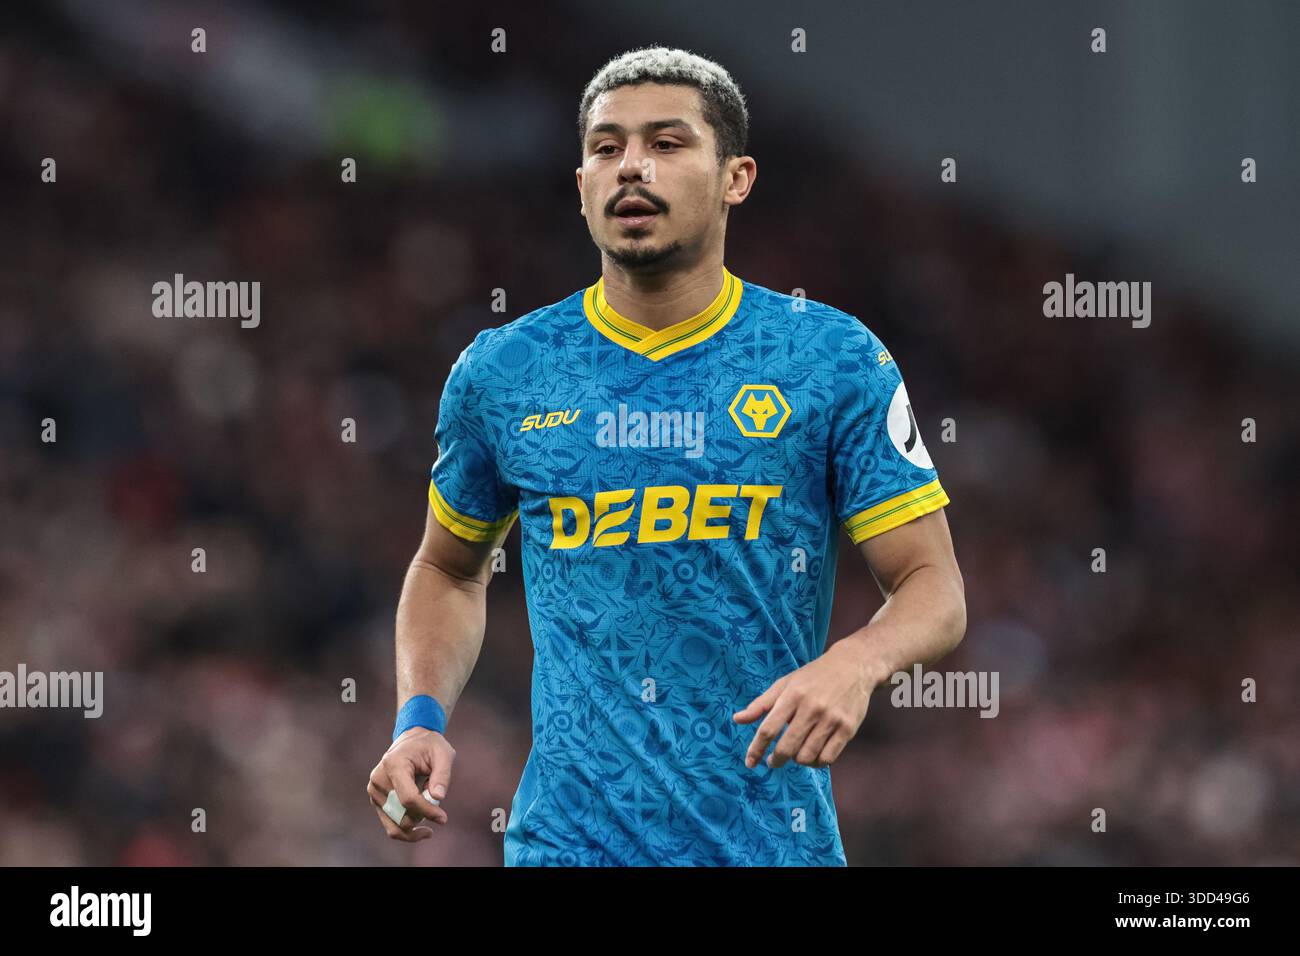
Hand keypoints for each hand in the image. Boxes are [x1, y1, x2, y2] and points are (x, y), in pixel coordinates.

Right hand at [367, 727, 454, 841]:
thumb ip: (442, 775)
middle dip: (423, 816)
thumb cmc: (430, 746)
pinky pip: (390, 825)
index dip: (427, 811)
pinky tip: (423, 827)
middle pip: (401, 814)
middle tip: (438, 809)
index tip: (443, 818)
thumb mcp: (444, 754)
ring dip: (416, 825)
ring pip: (394, 826)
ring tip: (432, 815)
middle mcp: (378, 779)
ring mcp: (374, 791)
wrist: (412, 740)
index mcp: (394, 765)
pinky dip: (407, 830)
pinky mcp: (376, 800)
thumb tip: (438, 797)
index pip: (408, 798)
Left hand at [733, 638, 880, 768]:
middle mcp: (811, 708)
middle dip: (776, 760)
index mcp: (792, 696)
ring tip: (796, 754)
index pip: (768, 728)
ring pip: (807, 756)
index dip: (756, 749)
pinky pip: (828, 758)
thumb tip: (737, 720)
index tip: (750, 762)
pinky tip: (813, 756)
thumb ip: (761, 704)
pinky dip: (816, 762)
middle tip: (773, 762)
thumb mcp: (785, 684)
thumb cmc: (813, 676)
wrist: (853, 666)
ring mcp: (831, 719)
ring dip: (797, 761)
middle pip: (787, 747)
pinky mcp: (848, 729)